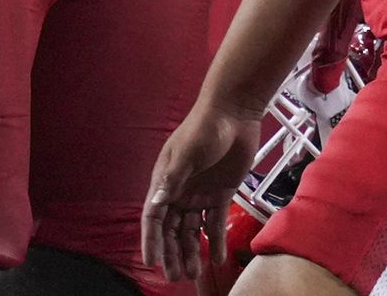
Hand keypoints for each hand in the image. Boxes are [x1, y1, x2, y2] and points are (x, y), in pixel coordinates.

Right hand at [140, 99, 261, 283]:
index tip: (152, 262)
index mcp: (165, 182)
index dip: (151, 240)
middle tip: (175, 276)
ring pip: (191, 230)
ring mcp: (201, 194)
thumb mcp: (186, 153)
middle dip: (171, 253)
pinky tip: (216, 258)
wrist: (235, 111)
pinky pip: (215, 221)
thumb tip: (155, 205)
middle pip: (171, 229)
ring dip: (191, 251)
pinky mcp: (222, 193)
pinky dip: (215, 240)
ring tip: (193, 273)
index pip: (153, 218)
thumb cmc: (205, 127)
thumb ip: (173, 179)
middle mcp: (180, 191)